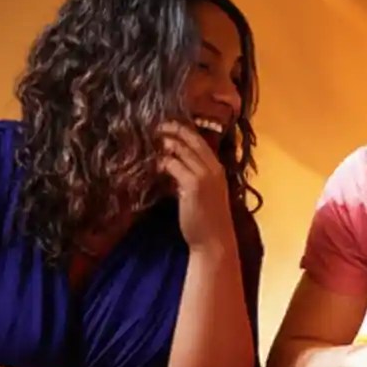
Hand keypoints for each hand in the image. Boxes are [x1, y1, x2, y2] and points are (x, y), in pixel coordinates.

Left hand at [159, 123, 234, 251]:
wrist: (214, 240)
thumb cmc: (207, 219)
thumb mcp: (203, 192)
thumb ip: (190, 176)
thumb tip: (171, 164)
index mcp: (218, 167)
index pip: (200, 140)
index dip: (183, 129)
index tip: (167, 126)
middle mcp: (213, 167)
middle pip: (191, 138)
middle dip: (172, 128)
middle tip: (154, 126)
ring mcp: (204, 175)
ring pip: (181, 148)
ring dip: (164, 143)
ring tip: (148, 141)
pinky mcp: (192, 185)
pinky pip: (173, 165)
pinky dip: (161, 162)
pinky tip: (153, 165)